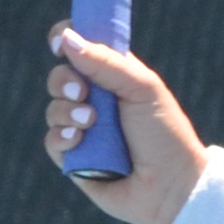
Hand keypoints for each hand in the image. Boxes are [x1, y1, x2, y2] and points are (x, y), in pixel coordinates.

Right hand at [45, 26, 207, 223]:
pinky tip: (79, 141)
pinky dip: (62, 138)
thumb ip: (105, 62)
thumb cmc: (165, 133)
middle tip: (82, 91)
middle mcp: (96, 101)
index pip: (81, 48)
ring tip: (90, 123)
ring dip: (67, 112)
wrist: (171, 186)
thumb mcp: (141, 88)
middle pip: (60, 76)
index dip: (65, 38)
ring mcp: (84, 130)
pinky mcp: (75, 159)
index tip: (59, 41)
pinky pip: (52, 140)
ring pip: (54, 108)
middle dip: (63, 80)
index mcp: (114, 77)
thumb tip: (66, 37)